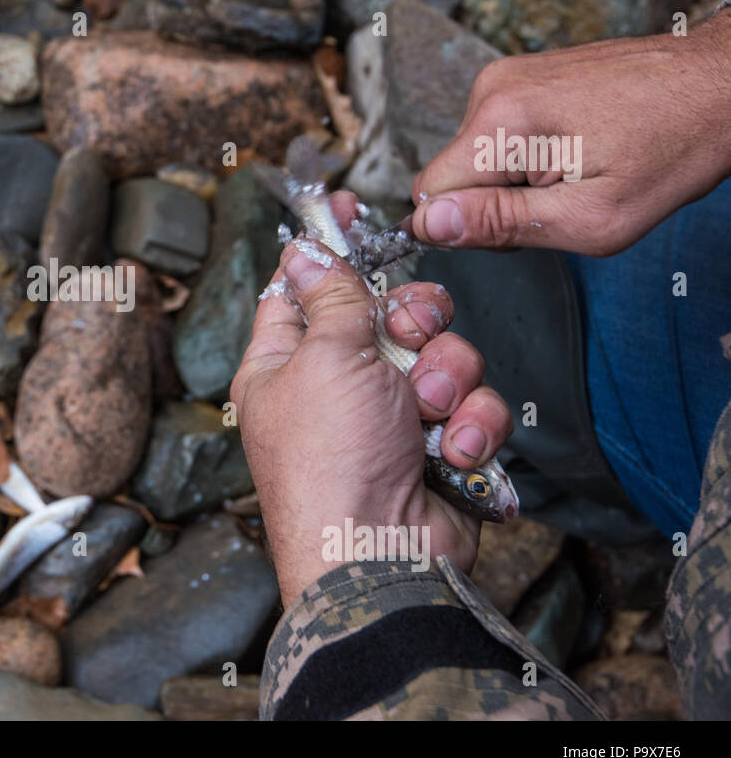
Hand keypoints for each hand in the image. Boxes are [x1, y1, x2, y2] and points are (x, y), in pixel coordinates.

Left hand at [230, 195, 512, 605]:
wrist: (379, 555)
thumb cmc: (331, 460)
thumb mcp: (324, 357)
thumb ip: (332, 297)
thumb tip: (308, 250)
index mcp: (286, 363)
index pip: (305, 286)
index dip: (329, 246)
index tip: (347, 203)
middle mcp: (336, 386)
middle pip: (391, 312)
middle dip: (413, 320)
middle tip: (407, 338)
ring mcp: (389, 418)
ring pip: (443, 354)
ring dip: (444, 378)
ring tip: (424, 412)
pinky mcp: (437, 446)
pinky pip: (471, 405)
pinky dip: (466, 425)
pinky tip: (447, 451)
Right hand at [409, 14, 730, 256]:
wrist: (721, 86)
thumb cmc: (671, 153)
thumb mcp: (590, 217)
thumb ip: (501, 223)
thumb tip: (426, 225)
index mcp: (501, 122)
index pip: (429, 193)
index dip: (468, 225)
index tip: (522, 224)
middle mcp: (491, 88)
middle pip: (452, 174)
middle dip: (494, 202)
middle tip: (563, 200)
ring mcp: (507, 75)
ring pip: (474, 156)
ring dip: (514, 179)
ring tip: (578, 170)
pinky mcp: (523, 73)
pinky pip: (496, 133)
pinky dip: (528, 153)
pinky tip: (577, 148)